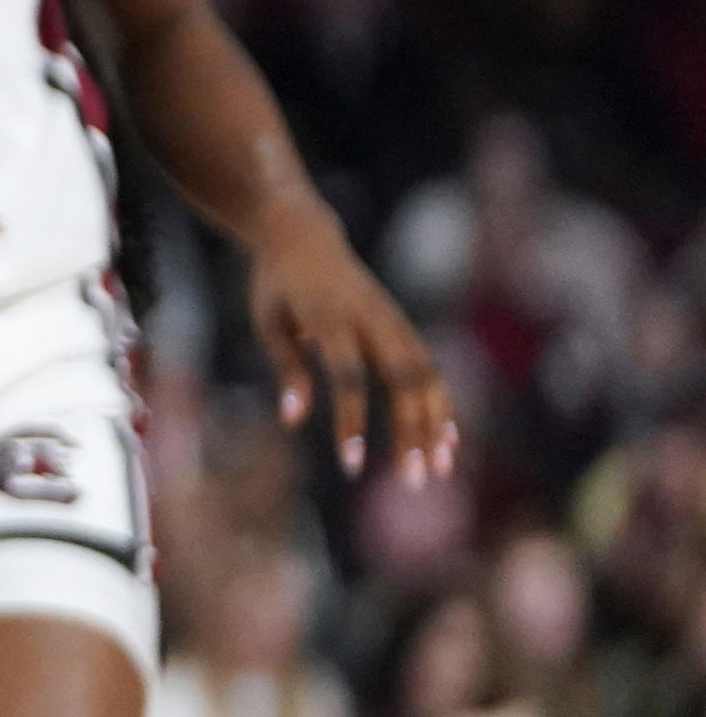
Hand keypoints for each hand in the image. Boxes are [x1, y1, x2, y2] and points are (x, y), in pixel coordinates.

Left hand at [246, 210, 456, 476]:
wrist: (303, 235)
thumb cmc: (278, 285)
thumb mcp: (269, 322)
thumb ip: (288, 369)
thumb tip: (293, 421)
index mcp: (330, 317)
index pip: (348, 377)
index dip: (351, 421)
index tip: (350, 465)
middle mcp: (372, 319)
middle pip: (402, 381)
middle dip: (411, 433)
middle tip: (413, 481)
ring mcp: (393, 320)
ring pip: (426, 377)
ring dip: (435, 425)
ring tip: (439, 470)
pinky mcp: (402, 325)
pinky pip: (429, 368)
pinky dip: (440, 404)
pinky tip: (446, 440)